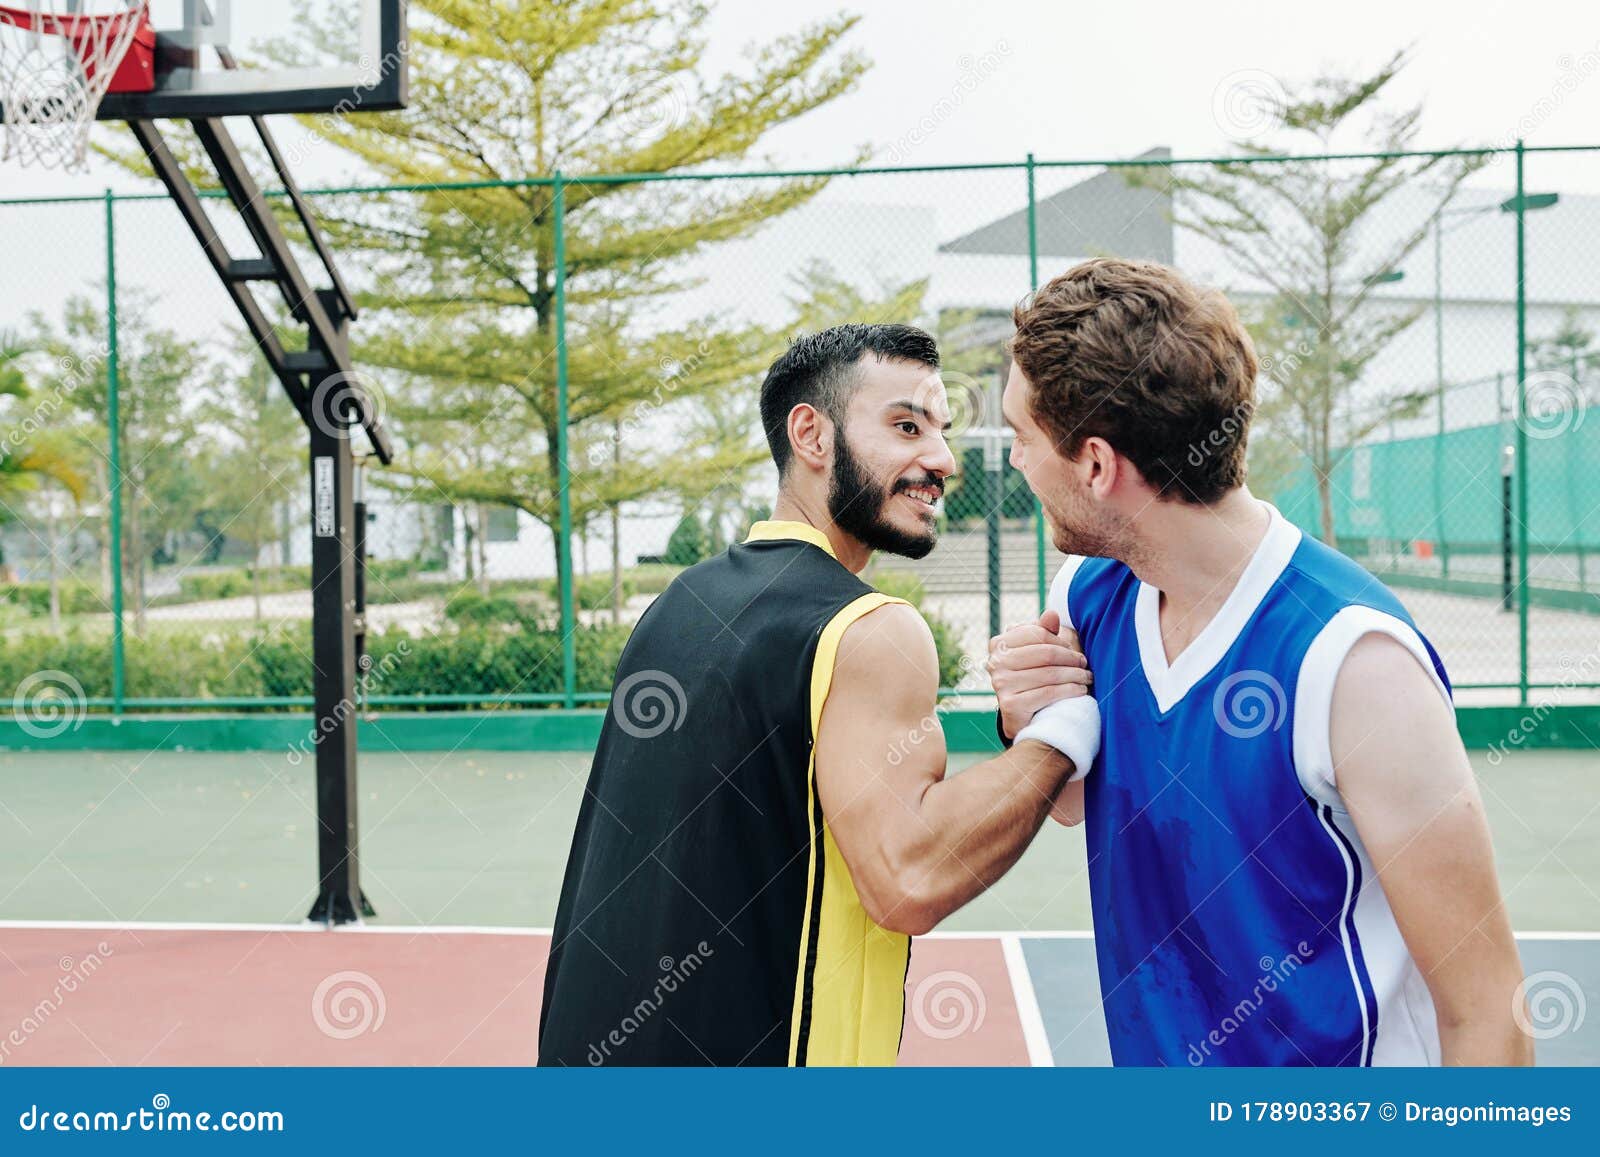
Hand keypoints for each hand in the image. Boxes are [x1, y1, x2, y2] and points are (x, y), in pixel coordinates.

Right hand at [988, 609, 1091, 740]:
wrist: (1024, 716)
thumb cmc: (1034, 676)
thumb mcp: (1037, 651)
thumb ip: (1043, 631)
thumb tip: (1052, 614)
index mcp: (999, 644)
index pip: (1037, 633)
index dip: (1060, 640)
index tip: (1072, 648)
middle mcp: (995, 663)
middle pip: (1045, 653)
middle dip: (1071, 658)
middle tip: (1084, 663)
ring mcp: (1001, 684)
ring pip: (1050, 674)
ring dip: (1075, 675)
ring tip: (1087, 677)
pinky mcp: (1010, 705)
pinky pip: (1049, 693)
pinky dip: (1070, 690)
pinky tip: (1080, 690)